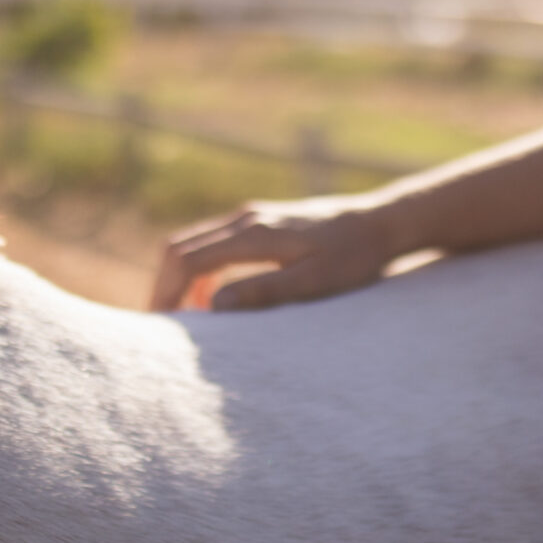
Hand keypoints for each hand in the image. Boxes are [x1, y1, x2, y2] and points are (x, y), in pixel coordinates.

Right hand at [148, 197, 400, 311]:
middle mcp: (246, 219)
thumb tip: (213, 306)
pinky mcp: (263, 221)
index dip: (166, 293)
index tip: (159, 326)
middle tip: (161, 325)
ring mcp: (253, 217)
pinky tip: (215, 297)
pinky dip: (202, 269)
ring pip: (196, 243)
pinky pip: (216, 243)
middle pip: (182, 247)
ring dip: (182, 278)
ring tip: (185, 317)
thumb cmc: (355, 258)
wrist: (384, 222)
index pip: (187, 259)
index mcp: (253, 234)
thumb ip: (264, 292)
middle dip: (164, 285)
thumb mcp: (314, 282)